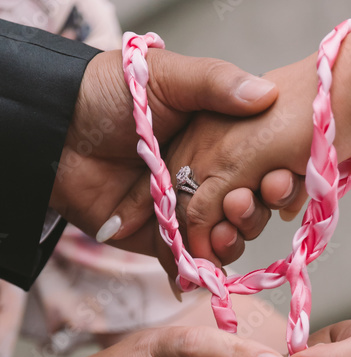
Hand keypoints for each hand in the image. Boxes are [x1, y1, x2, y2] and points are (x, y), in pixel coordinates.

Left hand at [51, 48, 305, 269]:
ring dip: (228, 244)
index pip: (258, 169)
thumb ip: (216, 82)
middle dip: (250, 216)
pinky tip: (206, 267)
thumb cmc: (107, 93)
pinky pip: (186, 261)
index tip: (278, 181)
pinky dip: (198, 270)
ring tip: (219, 237)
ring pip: (222, 240)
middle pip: (246, 210)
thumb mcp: (166, 76)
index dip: (272, 180)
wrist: (55, 132)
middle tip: (239, 208)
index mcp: (214, 141)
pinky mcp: (159, 240)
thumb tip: (265, 93)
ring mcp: (182, 212)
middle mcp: (203, 178)